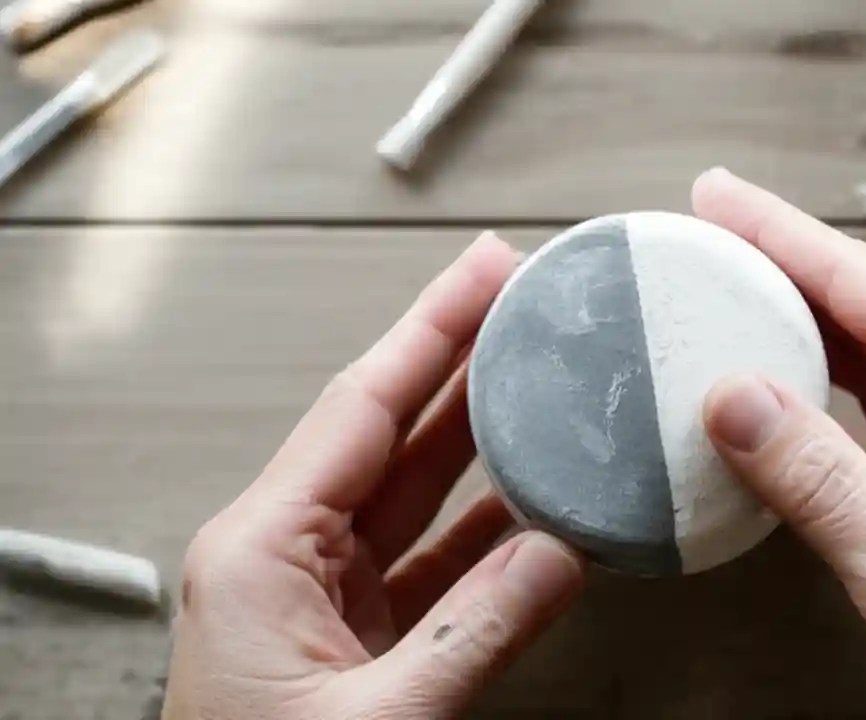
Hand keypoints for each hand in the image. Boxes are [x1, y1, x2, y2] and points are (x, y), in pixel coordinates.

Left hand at [163, 234, 584, 719]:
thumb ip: (473, 635)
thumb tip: (555, 557)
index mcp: (260, 552)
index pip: (362, 410)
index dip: (432, 331)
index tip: (482, 272)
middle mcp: (285, 557)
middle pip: (389, 431)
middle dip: (458, 358)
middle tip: (518, 297)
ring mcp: (321, 595)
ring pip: (414, 490)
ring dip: (478, 434)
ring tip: (539, 377)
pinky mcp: (354, 636)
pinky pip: (431, 558)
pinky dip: (485, 528)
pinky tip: (534, 503)